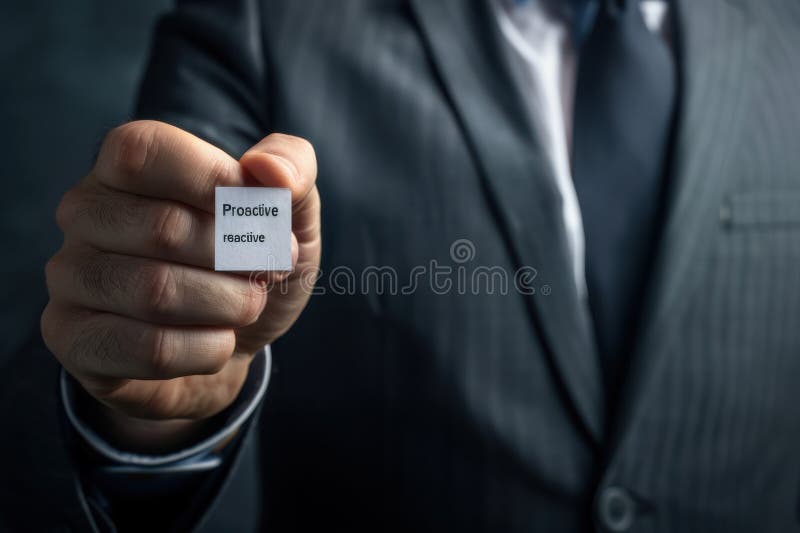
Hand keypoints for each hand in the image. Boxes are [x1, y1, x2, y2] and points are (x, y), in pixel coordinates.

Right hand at [41, 121, 319, 450]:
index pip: (146, 152)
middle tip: (268, 271)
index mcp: (124, 164)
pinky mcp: (74, 339)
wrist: (234, 346)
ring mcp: (70, 276)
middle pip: (163, 229)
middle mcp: (84, 212)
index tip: (266, 218)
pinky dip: (208, 350)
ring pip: (157, 293)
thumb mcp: (290, 210)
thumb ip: (292, 166)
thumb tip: (268, 169)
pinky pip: (150, 349)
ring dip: (230, 305)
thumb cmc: (251, 265)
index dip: (218, 185)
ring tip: (247, 306)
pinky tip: (219, 342)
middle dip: (241, 258)